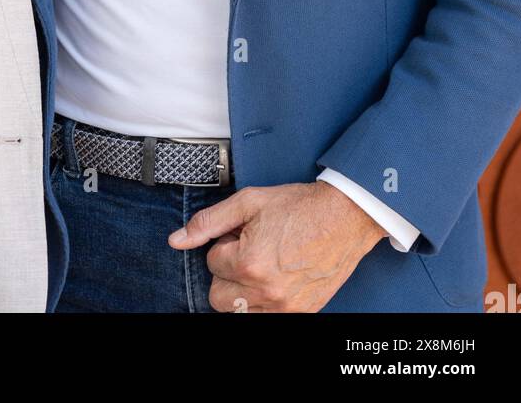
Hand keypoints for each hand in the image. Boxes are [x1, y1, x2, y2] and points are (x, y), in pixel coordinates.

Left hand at [168, 180, 386, 312]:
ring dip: (242, 291)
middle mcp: (265, 291)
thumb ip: (208, 222)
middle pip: (217, 296)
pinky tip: (275, 279)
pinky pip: (263, 318)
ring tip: (263, 265)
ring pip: (238, 311)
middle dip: (227, 273)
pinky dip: (262, 303)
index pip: (211, 262)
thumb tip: (176, 240)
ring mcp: (284, 308)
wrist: (344, 218)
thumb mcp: (248, 202)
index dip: (225, 243)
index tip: (245, 233)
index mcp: (249, 262)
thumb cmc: (298, 207)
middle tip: (249, 250)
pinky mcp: (300, 314)